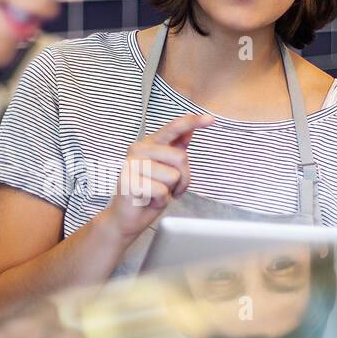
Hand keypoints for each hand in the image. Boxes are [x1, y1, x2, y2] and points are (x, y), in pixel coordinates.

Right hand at [103, 114, 213, 240]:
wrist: (126, 218)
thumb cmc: (148, 193)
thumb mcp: (166, 170)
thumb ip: (175, 149)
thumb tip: (189, 130)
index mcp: (147, 144)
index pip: (173, 128)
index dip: (192, 122)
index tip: (211, 119)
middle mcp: (138, 150)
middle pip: (180, 157)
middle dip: (182, 178)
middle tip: (169, 188)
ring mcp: (132, 165)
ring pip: (173, 176)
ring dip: (171, 191)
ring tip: (156, 194)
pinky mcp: (130, 183)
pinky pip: (162, 191)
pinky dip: (161, 201)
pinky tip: (148, 200)